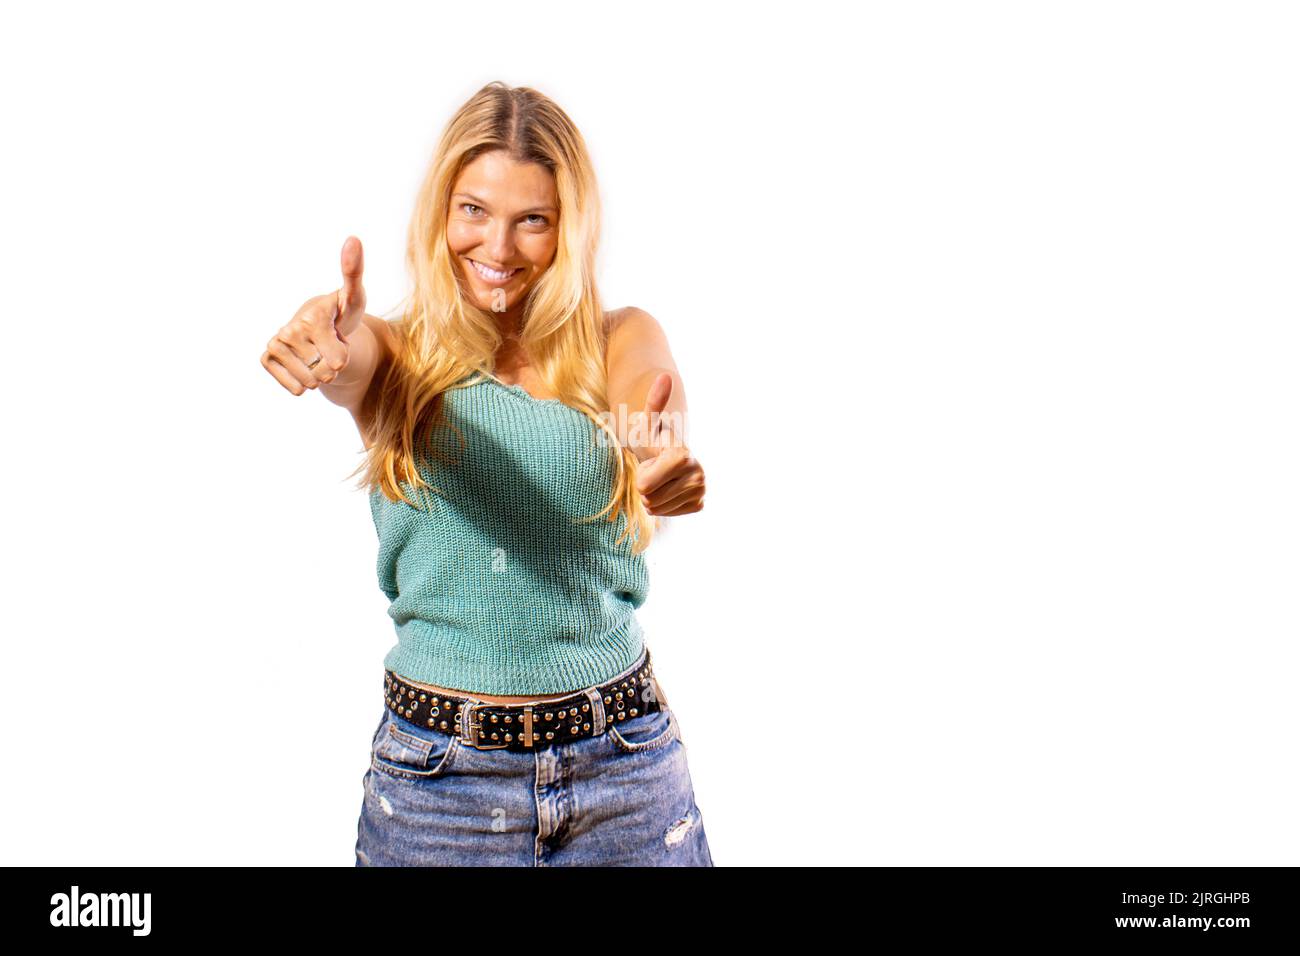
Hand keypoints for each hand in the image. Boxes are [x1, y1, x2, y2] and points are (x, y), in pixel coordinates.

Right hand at [261, 236, 367, 394]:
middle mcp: (291, 329)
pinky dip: (304, 385)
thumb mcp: (355, 298)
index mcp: (313, 317)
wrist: (319, 327)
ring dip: (320, 376)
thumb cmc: (342, 312)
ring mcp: (276, 343)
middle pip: (325, 374)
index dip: (344, 358)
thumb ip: (354, 272)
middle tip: (330, 346)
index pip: (338, 361)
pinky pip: (295, 389)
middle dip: (333, 366)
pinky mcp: (266, 358)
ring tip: (318, 354)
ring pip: (311, 384)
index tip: (339, 337)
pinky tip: (304, 365)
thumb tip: (354, 238)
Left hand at [633, 373, 705, 515]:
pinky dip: (664, 505)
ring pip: (658, 508)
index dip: (641, 474)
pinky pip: (669, 514)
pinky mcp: (699, 504)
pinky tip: (669, 489)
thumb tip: (664, 376)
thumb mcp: (647, 422)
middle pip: (650, 498)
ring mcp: (701, 490)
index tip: (652, 461)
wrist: (668, 453)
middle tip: (656, 470)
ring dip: (653, 495)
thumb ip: (655, 401)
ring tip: (662, 479)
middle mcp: (699, 475)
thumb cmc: (653, 438)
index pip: (644, 485)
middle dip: (646, 485)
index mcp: (683, 457)